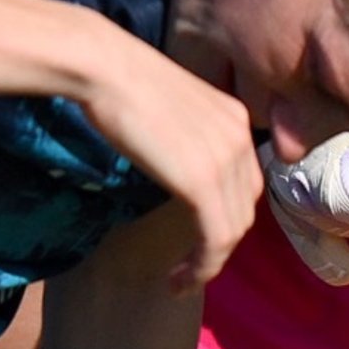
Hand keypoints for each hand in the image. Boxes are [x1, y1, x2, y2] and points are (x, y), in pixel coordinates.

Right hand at [81, 43, 261, 290]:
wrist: (103, 68)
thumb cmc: (118, 81)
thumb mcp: (168, 109)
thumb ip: (184, 136)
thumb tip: (172, 163)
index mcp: (235, 118)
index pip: (244, 181)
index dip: (225, 214)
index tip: (197, 236)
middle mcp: (240, 138)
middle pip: (243, 208)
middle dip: (219, 242)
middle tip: (188, 265)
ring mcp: (224, 161)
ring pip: (232, 230)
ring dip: (209, 263)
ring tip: (180, 278)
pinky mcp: (202, 184)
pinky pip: (215, 239)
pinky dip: (201, 267)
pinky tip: (178, 280)